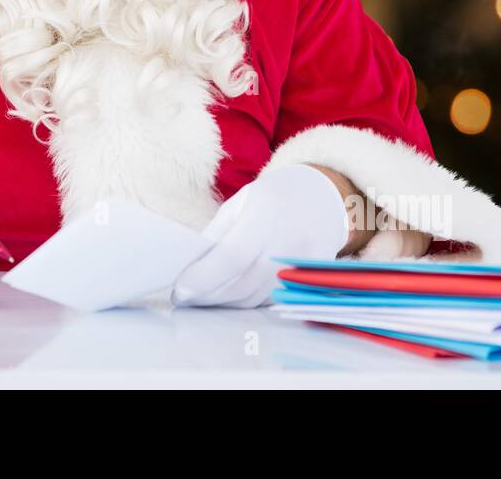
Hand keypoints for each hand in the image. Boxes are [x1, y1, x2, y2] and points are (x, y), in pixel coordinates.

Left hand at [172, 164, 348, 308]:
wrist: (321, 199)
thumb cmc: (272, 198)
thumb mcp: (240, 203)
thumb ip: (217, 235)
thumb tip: (190, 268)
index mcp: (267, 212)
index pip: (233, 256)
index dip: (204, 277)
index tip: (179, 289)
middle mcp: (289, 240)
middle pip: (243, 283)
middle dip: (207, 295)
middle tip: (183, 297)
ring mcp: (303, 263)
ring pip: (254, 297)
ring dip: (223, 302)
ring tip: (201, 297)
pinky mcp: (309, 280)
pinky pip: (268, 299)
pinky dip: (244, 300)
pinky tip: (228, 294)